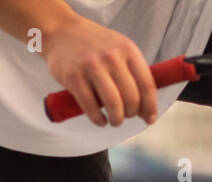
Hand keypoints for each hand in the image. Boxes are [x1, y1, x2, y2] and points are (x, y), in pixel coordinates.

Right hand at [43, 15, 157, 126]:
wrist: (60, 31)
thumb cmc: (94, 46)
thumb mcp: (118, 49)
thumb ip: (133, 73)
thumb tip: (146, 109)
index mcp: (127, 49)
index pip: (147, 84)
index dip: (150, 106)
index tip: (149, 119)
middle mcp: (111, 56)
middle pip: (131, 98)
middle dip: (131, 113)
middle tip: (125, 116)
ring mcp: (92, 66)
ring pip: (114, 104)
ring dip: (117, 119)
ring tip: (114, 121)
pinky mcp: (73, 77)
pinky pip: (91, 107)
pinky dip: (98, 120)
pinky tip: (100, 120)